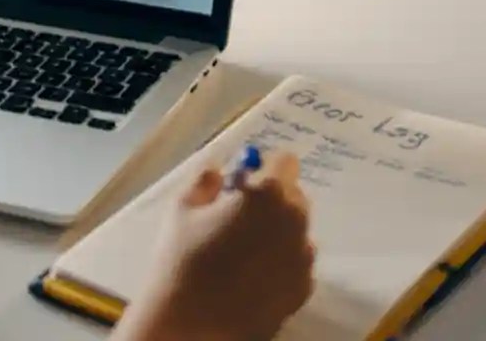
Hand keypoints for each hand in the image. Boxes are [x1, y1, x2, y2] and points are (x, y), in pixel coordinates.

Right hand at [114, 152, 314, 340]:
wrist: (193, 323)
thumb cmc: (183, 259)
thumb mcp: (181, 209)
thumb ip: (205, 181)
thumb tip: (220, 172)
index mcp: (266, 195)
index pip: (286, 162)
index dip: (266, 168)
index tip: (247, 181)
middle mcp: (294, 221)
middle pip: (294, 197)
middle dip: (272, 200)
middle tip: (239, 218)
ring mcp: (302, 257)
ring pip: (296, 231)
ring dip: (278, 232)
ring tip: (244, 253)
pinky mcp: (303, 288)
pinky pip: (297, 263)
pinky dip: (281, 263)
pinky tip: (252, 277)